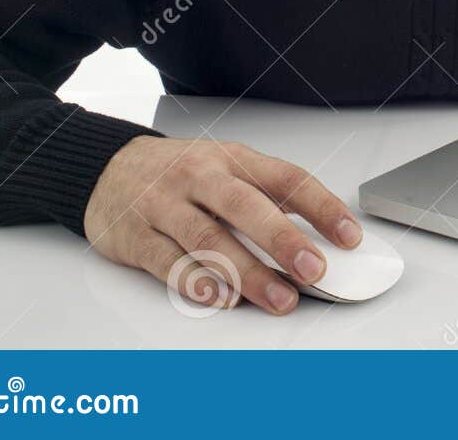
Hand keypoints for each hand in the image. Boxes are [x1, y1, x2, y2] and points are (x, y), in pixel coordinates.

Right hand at [82, 135, 362, 314]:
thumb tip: (320, 239)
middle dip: (283, 241)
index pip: (286, 178)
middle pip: (246, 207)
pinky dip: (194, 280)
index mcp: (234, 159)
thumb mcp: (227, 169)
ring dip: (246, 272)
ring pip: (208, 238)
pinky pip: (167, 259)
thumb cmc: (180, 174)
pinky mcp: (136, 235)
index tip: (350, 236)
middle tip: (314, 270)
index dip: (321, 206)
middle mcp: (201, 177)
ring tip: (276, 298)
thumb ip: (269, 199)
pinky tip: (219, 296)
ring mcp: (166, 205)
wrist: (107, 169)